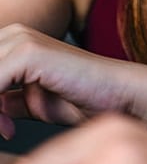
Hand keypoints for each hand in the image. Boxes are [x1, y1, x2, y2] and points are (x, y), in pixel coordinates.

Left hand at [0, 25, 146, 138]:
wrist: (118, 96)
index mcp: (10, 42)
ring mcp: (20, 39)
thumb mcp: (28, 103)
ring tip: (7, 129)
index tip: (2, 127)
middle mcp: (12, 34)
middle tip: (4, 128)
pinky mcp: (29, 52)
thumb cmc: (81, 99)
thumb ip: (4, 100)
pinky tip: (10, 128)